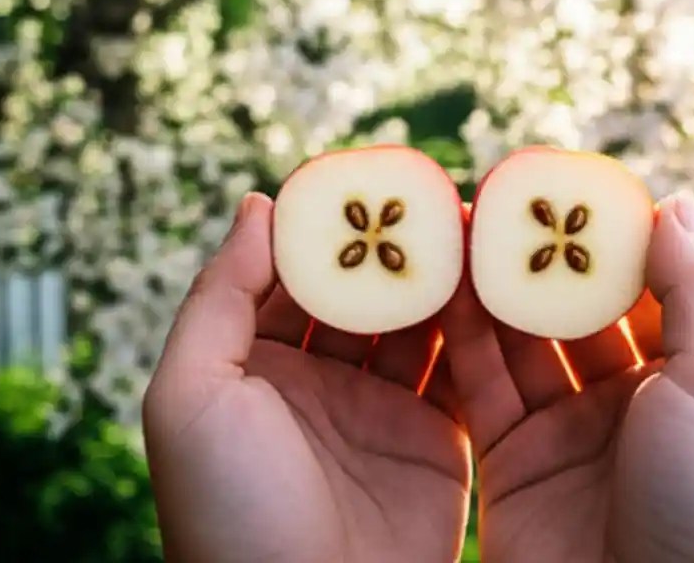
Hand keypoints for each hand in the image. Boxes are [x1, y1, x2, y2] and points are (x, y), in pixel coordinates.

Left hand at [143, 193, 470, 562]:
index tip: (372, 177)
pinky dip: (482, 328)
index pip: (294, 270)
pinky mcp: (438, 440)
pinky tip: (502, 287)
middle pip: (365, 289)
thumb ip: (217, 297)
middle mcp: (319, 379)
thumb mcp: (190, 398)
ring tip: (481, 228)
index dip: (332, 223)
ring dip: (445, 276)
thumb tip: (258, 205)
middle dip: (399, 242)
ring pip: (420, 320)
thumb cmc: (229, 516)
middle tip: (442, 194)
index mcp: (252, 363)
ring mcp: (382, 408)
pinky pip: (463, 369)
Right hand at [443, 193, 693, 562]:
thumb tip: (674, 202)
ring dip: (491, 288)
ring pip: (520, 341)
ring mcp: (566, 433)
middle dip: (537, 257)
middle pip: (573, 309)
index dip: (602, 235)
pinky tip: (438, 289)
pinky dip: (460, 340)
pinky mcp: (511, 464)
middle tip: (494, 197)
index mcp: (688, 380)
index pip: (642, 286)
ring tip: (456, 229)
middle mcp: (626, 403)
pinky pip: (481, 387)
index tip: (561, 184)